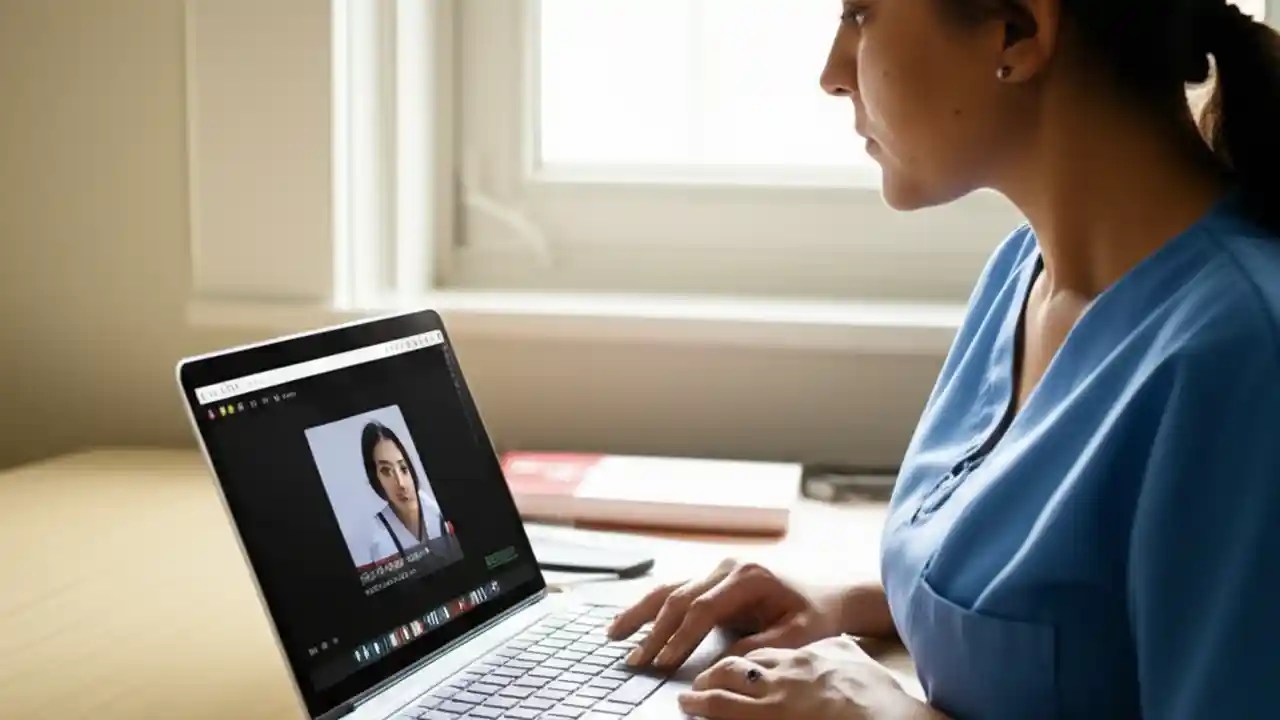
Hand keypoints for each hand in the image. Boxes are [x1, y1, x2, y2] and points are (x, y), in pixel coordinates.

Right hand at [606, 559, 844, 670]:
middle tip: (636, 661)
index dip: (681, 637)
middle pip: (680, 598)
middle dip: (655, 632)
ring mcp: (717, 570)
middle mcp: (728, 567)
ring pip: (670, 589)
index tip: (664, 663)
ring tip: (613, 635)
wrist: (829, 594)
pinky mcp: (712, 579)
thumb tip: (722, 662)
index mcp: (749, 576)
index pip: (704, 608)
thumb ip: (760, 646)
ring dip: (640, 613)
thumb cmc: (816, 615)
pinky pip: (675, 591)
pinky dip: (651, 607)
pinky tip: (629, 622)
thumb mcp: (798, 635)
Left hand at [679, 636, 945, 719]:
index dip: (739, 661)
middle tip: (698, 683)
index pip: (759, 653)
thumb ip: (837, 651)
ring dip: (701, 698)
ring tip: (688, 702)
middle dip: (711, 675)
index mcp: (803, 658)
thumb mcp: (856, 661)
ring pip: (724, 695)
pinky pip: (728, 716)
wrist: (887, 719)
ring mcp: (774, 702)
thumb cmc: (879, 698)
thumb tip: (834, 645)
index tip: (728, 668)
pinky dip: (710, 715)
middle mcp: (782, 676)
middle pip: (733, 669)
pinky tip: (699, 717)